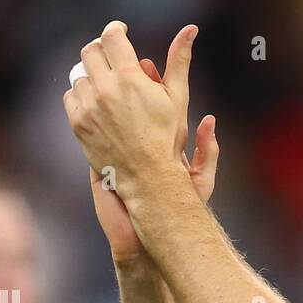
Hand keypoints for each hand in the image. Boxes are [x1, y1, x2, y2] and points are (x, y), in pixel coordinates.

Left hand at [64, 19, 196, 195]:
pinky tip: (98, 104)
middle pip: (91, 51)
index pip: (111, 36)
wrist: (149, 176)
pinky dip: (82, 96)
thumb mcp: (177, 96)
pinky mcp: (78, 123)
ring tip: (108, 87)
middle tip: (112, 58)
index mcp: (130, 79)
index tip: (120, 31)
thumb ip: (179, 59)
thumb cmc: (167, 136)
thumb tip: (191, 29)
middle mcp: (106, 90)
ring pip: (80, 75)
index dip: (116, 29)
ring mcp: (89, 107)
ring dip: (93, 76)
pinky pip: (71, 97)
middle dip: (102, 51)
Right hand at [90, 62, 218, 262]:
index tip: (153, 69)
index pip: (153, 108)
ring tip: (115, 79)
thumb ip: (207, 152)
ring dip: (108, 95)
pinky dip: (92, 118)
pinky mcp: (100, 167)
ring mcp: (117, 155)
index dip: (152, 85)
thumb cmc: (178, 208)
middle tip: (135, 66)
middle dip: (128, 83)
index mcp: (160, 146)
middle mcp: (138, 147)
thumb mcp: (200, 179)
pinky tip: (95, 104)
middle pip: (129, 105)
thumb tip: (210, 119)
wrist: (152, 236)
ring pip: (108, 117)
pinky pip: (93, 137)